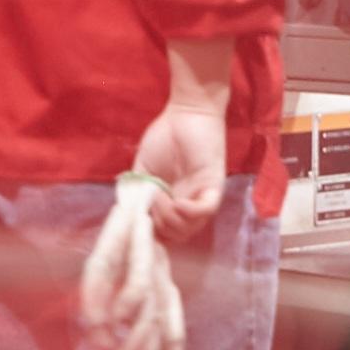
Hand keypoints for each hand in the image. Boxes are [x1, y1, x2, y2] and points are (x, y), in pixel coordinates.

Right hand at [129, 88, 229, 237]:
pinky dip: (190, 212)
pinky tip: (178, 201)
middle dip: (160, 227)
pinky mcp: (214, 186)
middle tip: (152, 207)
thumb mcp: (143, 169)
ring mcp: (201, 196)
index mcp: (171, 202)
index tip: (139, 221)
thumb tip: (136, 214)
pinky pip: (206, 211)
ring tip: (164, 200)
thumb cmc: (164, 137)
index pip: (164, 231)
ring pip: (191, 228)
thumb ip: (138, 192)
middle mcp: (188, 204)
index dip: (151, 232)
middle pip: (177, 236)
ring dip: (172, 220)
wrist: (185, 113)